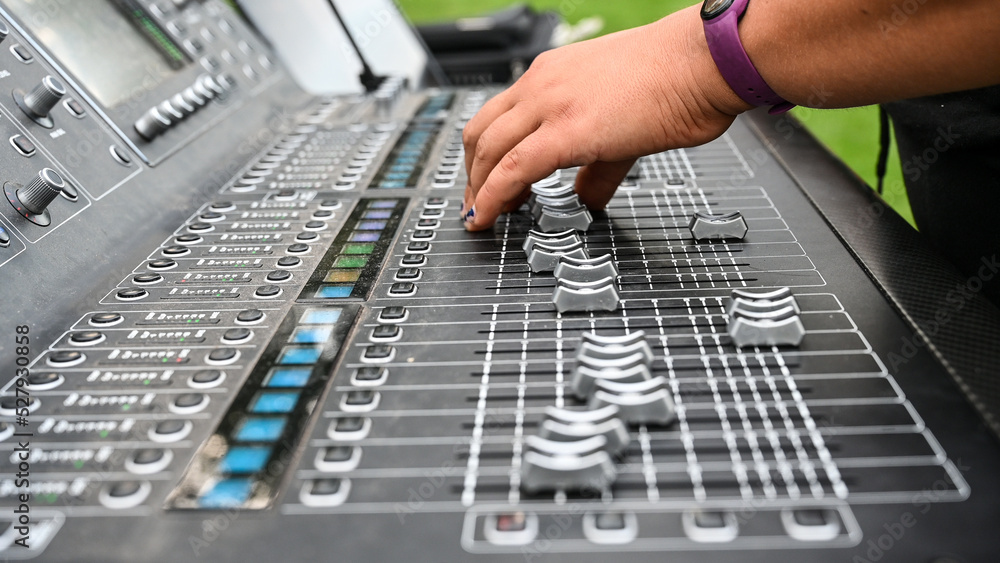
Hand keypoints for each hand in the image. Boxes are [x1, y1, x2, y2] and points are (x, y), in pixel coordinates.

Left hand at [461, 6, 751, 230]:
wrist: (704, 62)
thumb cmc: (677, 81)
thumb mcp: (621, 123)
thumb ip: (597, 165)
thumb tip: (588, 197)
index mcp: (552, 74)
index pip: (497, 116)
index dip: (482, 156)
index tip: (484, 183)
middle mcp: (542, 83)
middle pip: (479, 132)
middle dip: (472, 175)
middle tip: (477, 206)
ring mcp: (550, 103)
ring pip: (487, 149)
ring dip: (477, 188)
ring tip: (481, 218)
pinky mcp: (566, 130)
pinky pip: (513, 168)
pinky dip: (493, 196)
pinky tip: (490, 217)